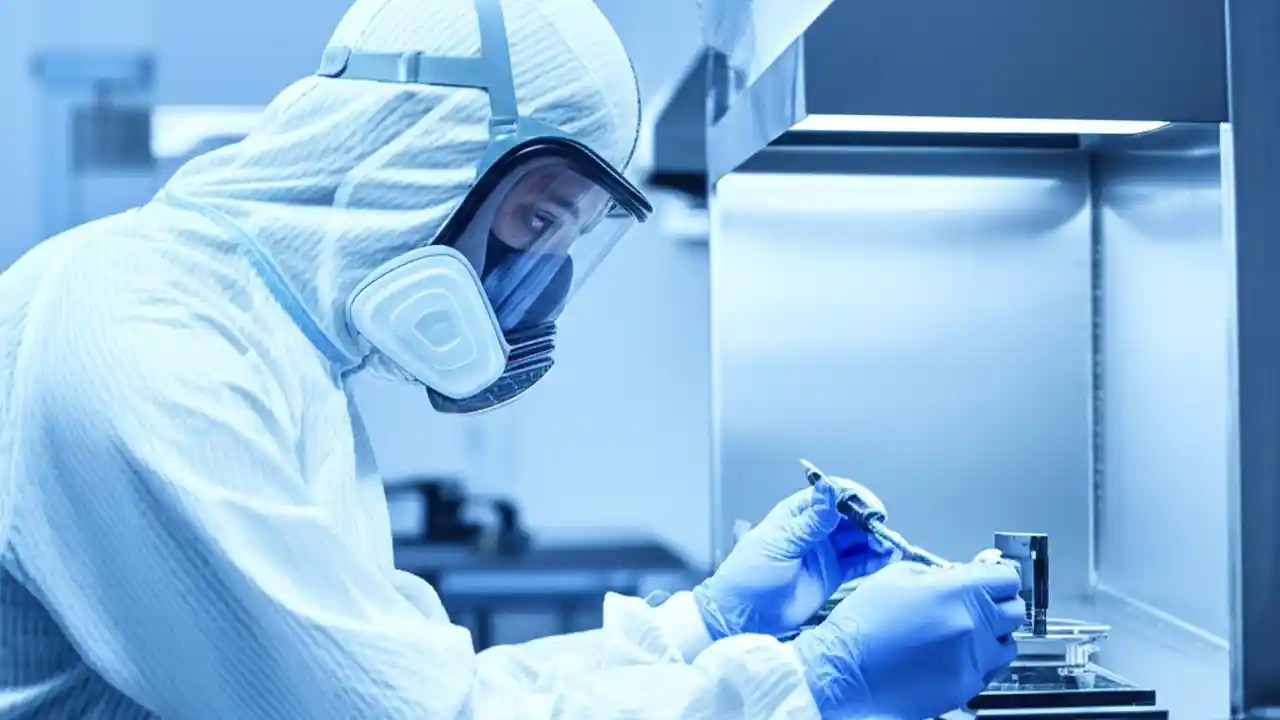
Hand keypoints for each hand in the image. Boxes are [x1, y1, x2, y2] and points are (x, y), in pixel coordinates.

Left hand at [693, 478, 893, 638]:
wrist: (742, 616)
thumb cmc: (749, 577)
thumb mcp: (780, 546)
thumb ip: (810, 524)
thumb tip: (829, 491)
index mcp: (795, 515)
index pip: (829, 495)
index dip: (851, 497)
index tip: (869, 507)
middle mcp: (813, 530)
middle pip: (848, 516)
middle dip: (867, 519)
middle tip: (882, 528)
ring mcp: (824, 553)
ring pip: (856, 539)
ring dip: (874, 539)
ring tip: (889, 545)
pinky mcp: (831, 575)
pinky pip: (858, 563)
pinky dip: (873, 560)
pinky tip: (886, 560)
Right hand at [792, 560, 1023, 719]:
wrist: (846, 668)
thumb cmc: (864, 622)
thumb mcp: (896, 576)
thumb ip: (937, 573)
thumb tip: (959, 575)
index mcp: (957, 592)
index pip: (1006, 578)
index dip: (998, 576)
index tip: (993, 579)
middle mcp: (972, 626)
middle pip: (1014, 611)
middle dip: (998, 604)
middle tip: (979, 604)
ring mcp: (972, 660)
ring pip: (1007, 645)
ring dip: (993, 636)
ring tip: (966, 634)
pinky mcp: (964, 687)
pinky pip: (988, 672)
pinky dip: (978, 662)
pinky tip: (952, 656)